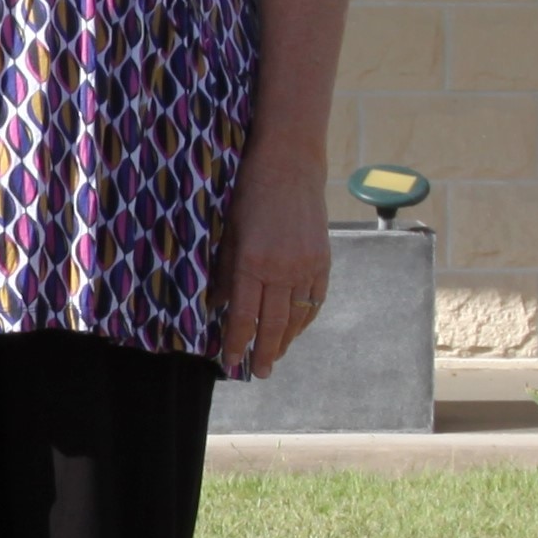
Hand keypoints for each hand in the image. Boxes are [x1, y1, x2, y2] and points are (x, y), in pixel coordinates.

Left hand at [213, 156, 332, 379]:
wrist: (290, 164)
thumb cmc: (250, 192)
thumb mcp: (227, 230)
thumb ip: (223, 271)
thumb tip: (214, 306)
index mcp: (252, 261)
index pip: (243, 315)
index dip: (236, 343)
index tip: (230, 363)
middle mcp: (281, 268)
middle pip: (273, 324)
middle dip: (265, 352)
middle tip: (260, 373)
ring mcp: (306, 265)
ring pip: (297, 316)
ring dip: (286, 340)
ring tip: (276, 356)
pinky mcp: (323, 260)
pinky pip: (315, 299)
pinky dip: (305, 318)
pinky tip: (296, 328)